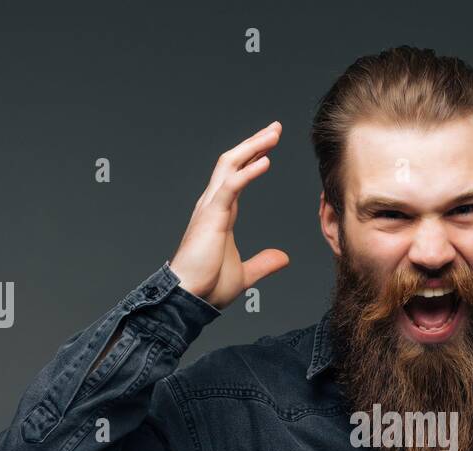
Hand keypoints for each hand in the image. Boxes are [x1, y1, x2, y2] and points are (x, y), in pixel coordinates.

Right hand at [169, 121, 290, 309]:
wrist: (189, 299)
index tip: (270, 145)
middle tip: (275, 128)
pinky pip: (231, 187)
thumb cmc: (208, 287)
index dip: (253, 158)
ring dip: (252, 147)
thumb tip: (283, 258)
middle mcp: (213, 204)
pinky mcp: (211, 216)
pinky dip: (248, 172)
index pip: (237, 176)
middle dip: (254, 142)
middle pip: (233, 162)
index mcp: (221, 214)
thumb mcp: (245, 273)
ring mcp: (210, 208)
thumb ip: (264, 263)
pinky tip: (265, 161)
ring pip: (230, 165)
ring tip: (272, 135)